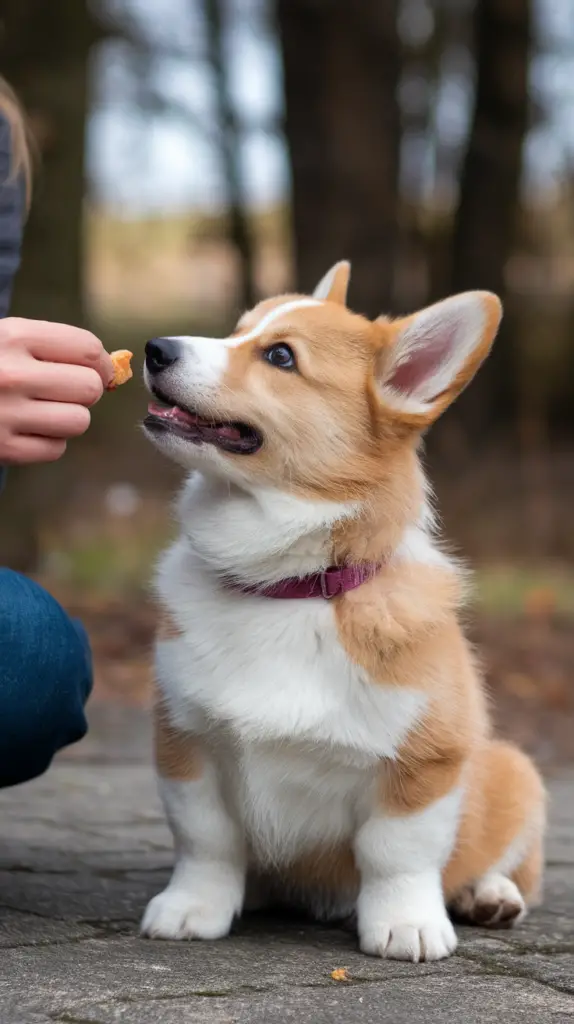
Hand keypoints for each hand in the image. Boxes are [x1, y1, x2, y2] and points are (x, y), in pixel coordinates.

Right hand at [0, 318, 113, 463]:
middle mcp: (10, 374)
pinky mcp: (1, 448)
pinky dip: (49, 442)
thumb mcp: (6, 340)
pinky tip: (27, 430)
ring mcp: (5, 414)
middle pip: (89, 387)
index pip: (87, 348)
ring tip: (45, 410)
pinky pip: (56, 448)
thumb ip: (54, 348)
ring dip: (69, 417)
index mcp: (12, 337)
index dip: (101, 362)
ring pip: (79, 421)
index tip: (97, 369)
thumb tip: (113, 370)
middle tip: (65, 392)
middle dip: (85, 391)